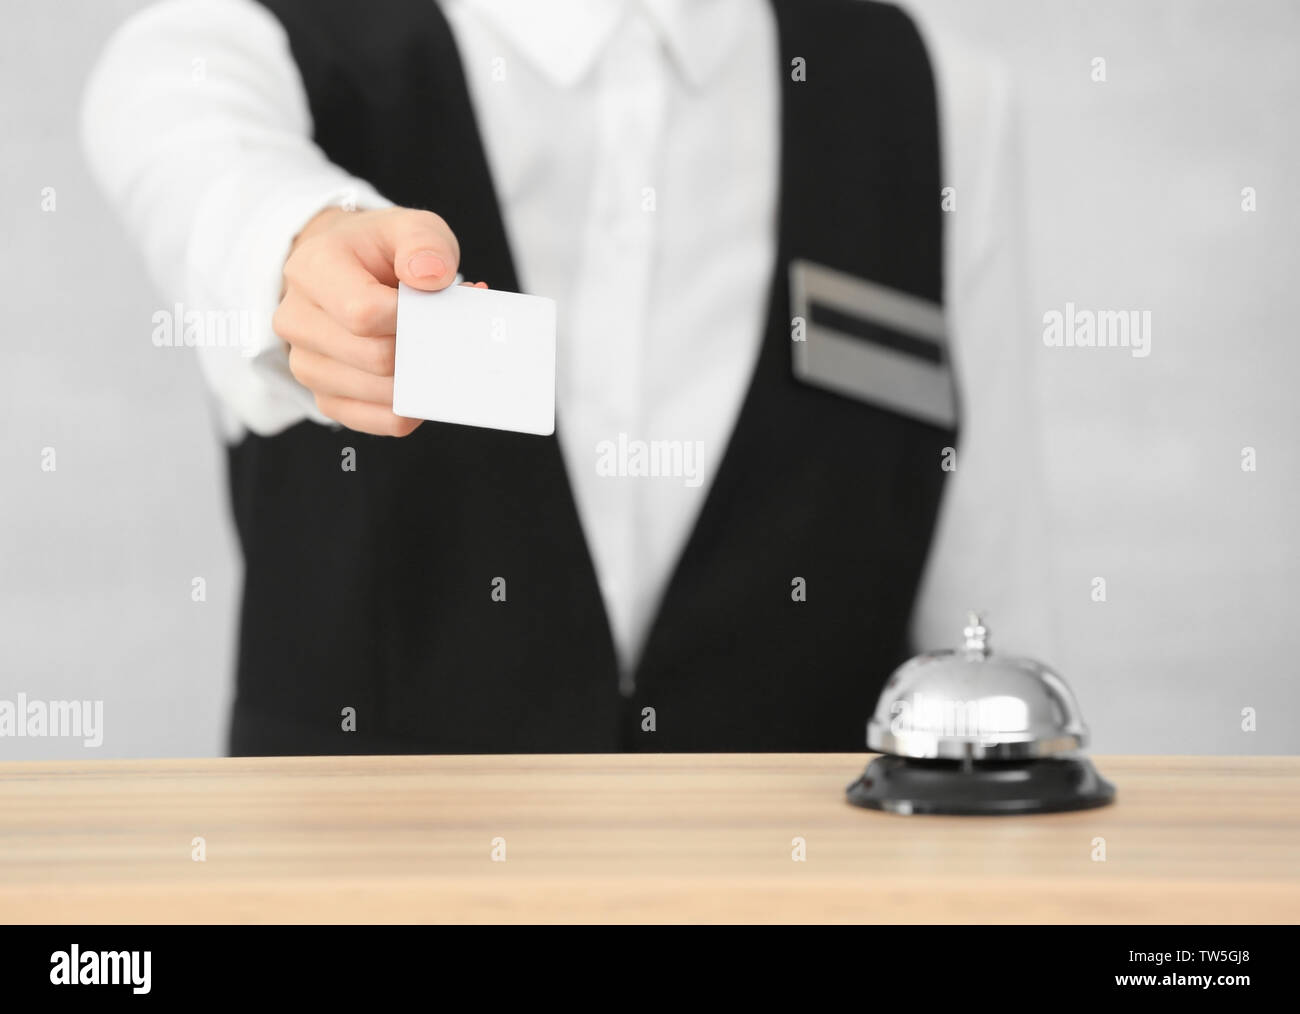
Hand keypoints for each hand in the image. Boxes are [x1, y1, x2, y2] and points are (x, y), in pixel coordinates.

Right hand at [273, 206, 484, 435]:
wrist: (346, 268)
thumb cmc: (380, 250)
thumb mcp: (409, 227)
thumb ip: (425, 243)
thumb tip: (431, 277)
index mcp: (311, 270)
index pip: (363, 314)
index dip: (412, 317)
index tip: (435, 305)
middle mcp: (296, 321)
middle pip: (377, 359)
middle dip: (425, 346)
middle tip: (447, 327)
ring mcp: (306, 365)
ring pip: (384, 395)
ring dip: (425, 375)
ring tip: (435, 344)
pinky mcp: (327, 398)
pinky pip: (384, 422)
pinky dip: (417, 404)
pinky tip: (425, 377)